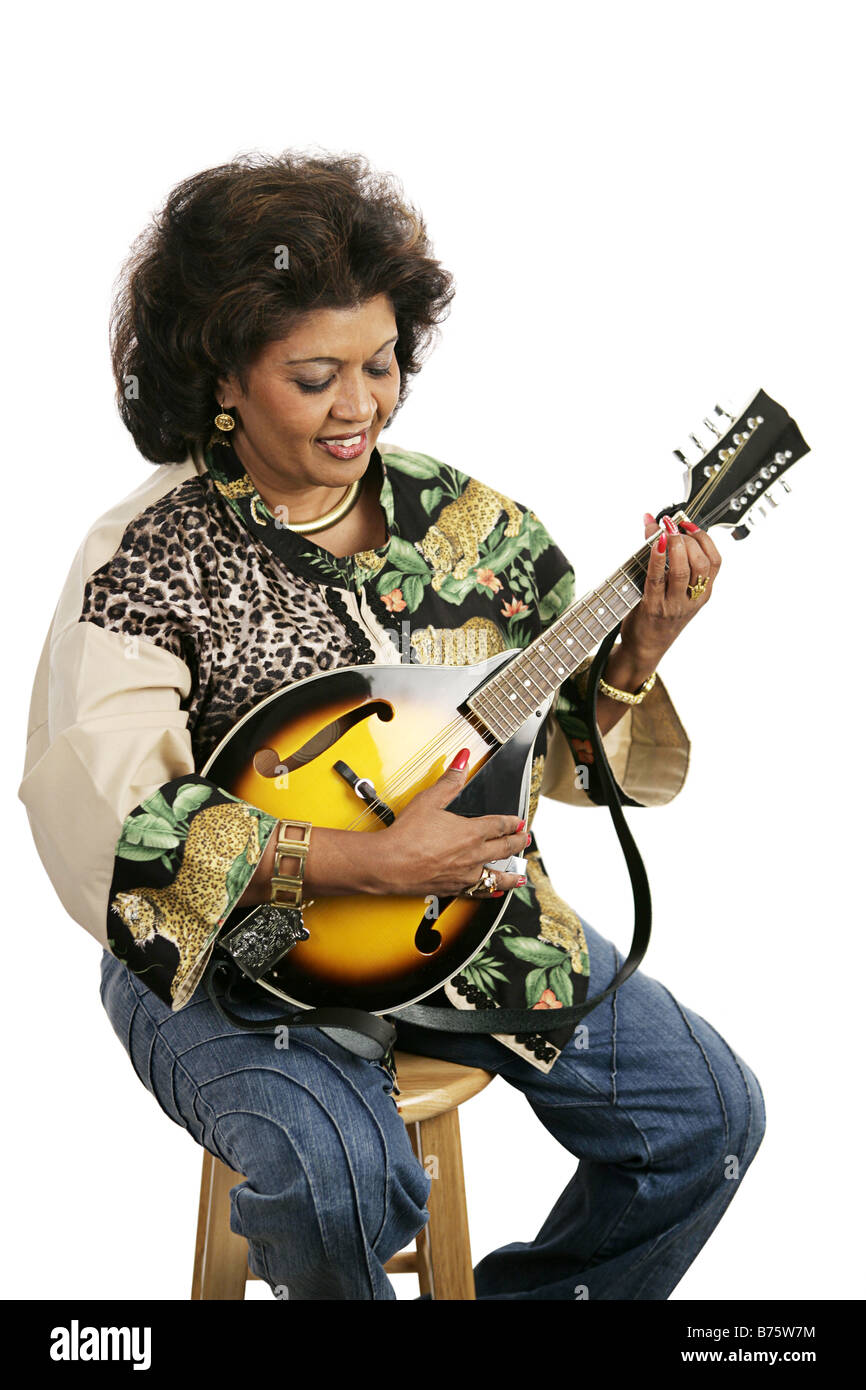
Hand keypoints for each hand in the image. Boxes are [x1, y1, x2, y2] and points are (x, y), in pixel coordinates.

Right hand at [373, 749, 528, 898]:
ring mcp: (465, 875)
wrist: (390, 865)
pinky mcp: (454, 889)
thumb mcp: (429, 799)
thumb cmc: (406, 834)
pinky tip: (495, 893)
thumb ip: (450, 780)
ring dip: (512, 875)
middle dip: (518, 843)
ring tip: (520, 876)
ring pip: (497, 875)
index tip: (519, 822)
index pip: (500, 825)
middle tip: (525, 840)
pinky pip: (479, 892)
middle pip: (505, 849)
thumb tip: (463, 759)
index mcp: (471, 832)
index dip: (512, 822)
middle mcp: (474, 855)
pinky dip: (490, 892)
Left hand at [616, 512, 721, 673]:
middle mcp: (691, 599)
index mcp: (702, 593)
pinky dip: (656, 559)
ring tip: (665, 531)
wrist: (645, 648)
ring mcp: (673, 605)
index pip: (715, 561)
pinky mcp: (653, 608)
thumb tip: (654, 523)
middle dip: (688, 539)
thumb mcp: (676, 592)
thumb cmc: (660, 617)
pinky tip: (654, 545)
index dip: (704, 538)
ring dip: (674, 545)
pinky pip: (657, 580)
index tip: (688, 524)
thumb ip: (672, 560)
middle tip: (673, 526)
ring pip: (682, 571)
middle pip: (701, 564)